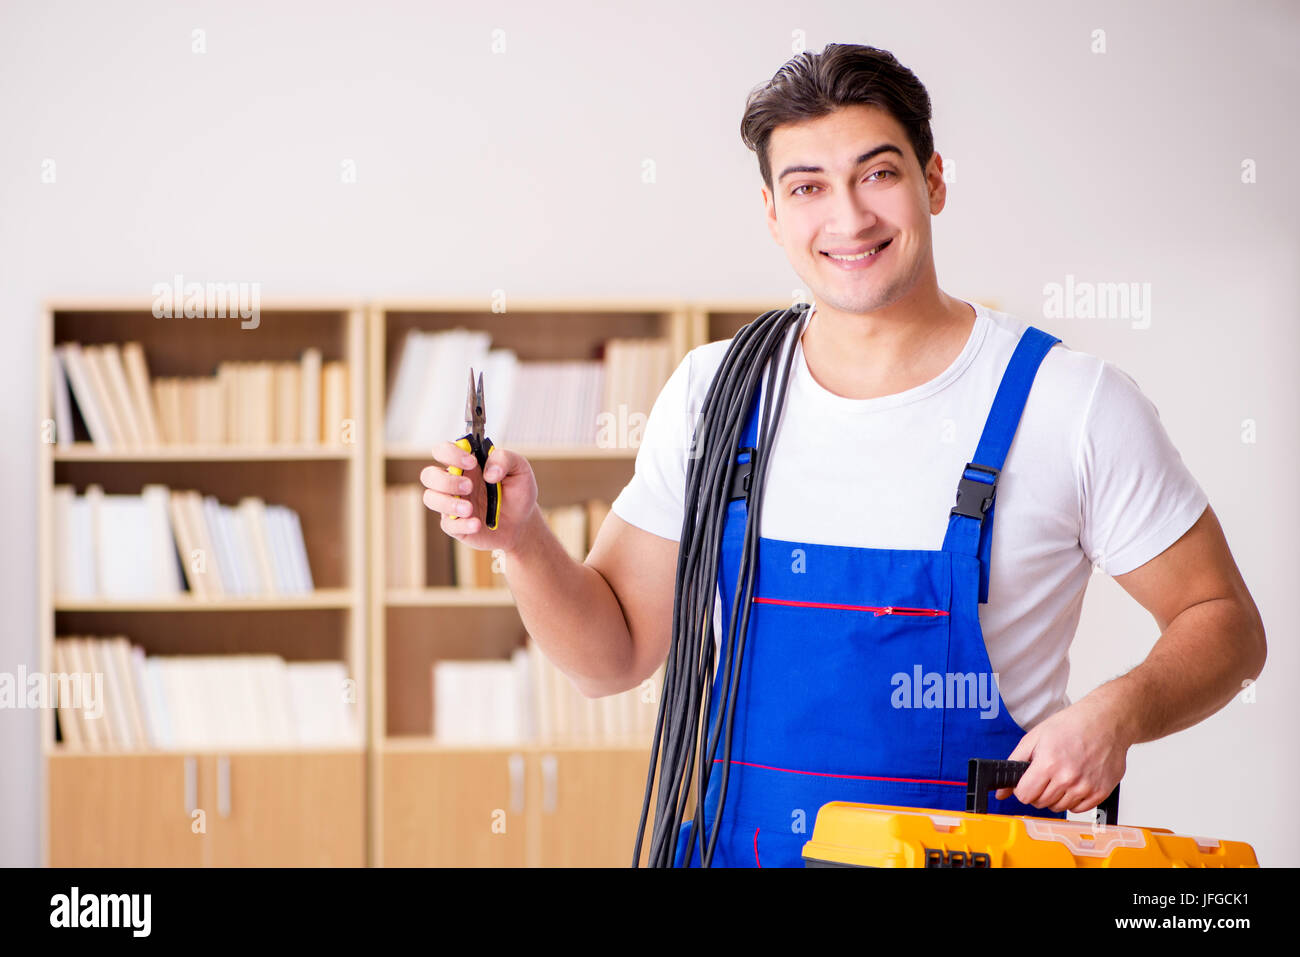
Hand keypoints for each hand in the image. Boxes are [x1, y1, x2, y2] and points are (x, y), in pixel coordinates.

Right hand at [421, 440, 537, 552]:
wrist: (523, 523)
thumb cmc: (518, 492)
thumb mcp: (520, 469)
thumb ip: (505, 460)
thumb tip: (489, 472)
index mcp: (465, 464)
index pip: (442, 451)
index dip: (450, 453)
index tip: (471, 462)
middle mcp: (454, 481)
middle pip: (428, 475)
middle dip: (446, 480)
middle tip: (470, 486)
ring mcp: (452, 503)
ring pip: (430, 498)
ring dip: (448, 502)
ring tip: (471, 509)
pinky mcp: (455, 524)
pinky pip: (447, 524)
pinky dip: (461, 524)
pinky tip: (477, 524)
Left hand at [993, 691, 1132, 812]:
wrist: (1105, 721)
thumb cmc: (1072, 725)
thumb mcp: (1035, 737)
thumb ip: (1015, 763)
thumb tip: (1001, 791)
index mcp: (1048, 763)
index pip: (1024, 795)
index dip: (1022, 789)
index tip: (1026, 782)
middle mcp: (1067, 778)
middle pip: (1040, 802)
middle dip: (1037, 791)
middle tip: (1045, 775)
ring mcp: (1085, 787)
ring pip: (1059, 807)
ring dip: (1055, 796)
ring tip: (1060, 776)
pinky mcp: (1100, 792)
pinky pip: (1078, 809)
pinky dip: (1073, 800)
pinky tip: (1074, 782)